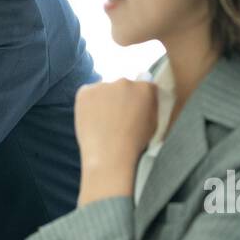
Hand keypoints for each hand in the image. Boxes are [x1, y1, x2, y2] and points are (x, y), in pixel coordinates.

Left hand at [74, 78, 158, 201]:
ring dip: (104, 100)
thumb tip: (145, 91)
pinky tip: (93, 120)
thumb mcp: (153, 123)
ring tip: (104, 124)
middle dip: (120, 98)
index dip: (137, 99)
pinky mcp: (85, 91)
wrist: (110, 157)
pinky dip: (88, 104)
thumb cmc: (134, 145)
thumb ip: (150, 104)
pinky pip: (88, 93)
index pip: (144, 84)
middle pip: (123, 86)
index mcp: (146, 88)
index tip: (132, 112)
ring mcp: (104, 85)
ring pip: (104, 90)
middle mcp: (125, 82)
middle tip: (116, 120)